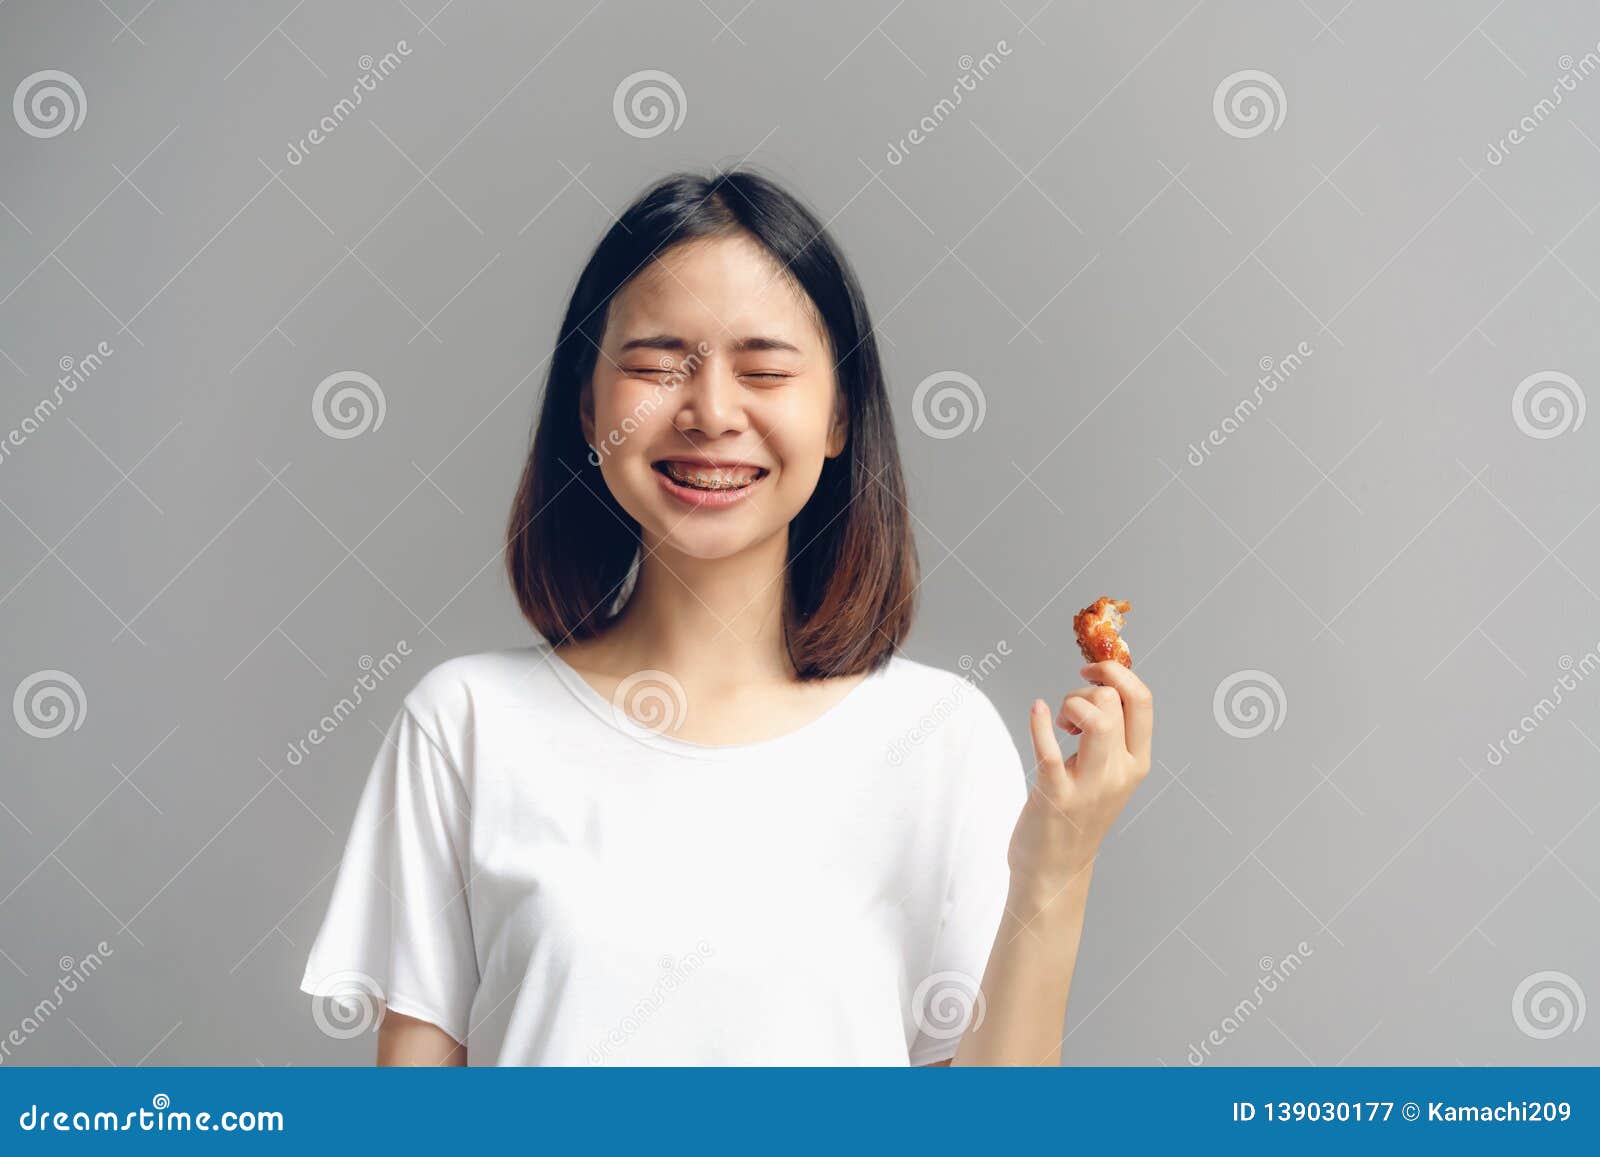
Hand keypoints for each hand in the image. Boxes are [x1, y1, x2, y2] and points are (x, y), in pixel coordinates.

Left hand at [1007, 660, 1153, 896]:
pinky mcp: (1055, 796)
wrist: (1055, 870)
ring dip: (1070, 705)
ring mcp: (1089, 787)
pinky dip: (1040, 724)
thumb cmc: (1077, 813)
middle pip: (1114, 703)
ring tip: (1059, 723)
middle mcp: (1119, 774)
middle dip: (1084, 690)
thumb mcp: (1107, 774)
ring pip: (1096, 721)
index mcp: (1136, 764)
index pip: (1143, 701)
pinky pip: (1050, 752)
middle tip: (1068, 715)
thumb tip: (1101, 685)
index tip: (1093, 670)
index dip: (1117, 672)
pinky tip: (1035, 711)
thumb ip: (1110, 737)